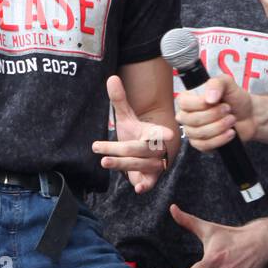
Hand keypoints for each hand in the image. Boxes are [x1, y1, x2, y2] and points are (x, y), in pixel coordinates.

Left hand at [92, 75, 175, 192]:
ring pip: (139, 164)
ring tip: (104, 161)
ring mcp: (155, 165)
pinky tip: (138, 189)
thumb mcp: (127, 118)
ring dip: (121, 164)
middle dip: (118, 149)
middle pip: (139, 149)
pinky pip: (150, 183)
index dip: (164, 134)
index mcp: (155, 133)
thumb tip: (111, 78)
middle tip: (97, 147)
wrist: (146, 155)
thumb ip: (119, 100)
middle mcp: (157, 149)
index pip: (161, 133)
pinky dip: (145, 186)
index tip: (169, 134)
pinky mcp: (150, 179)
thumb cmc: (137, 135)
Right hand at [176, 75, 254, 151]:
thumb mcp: (227, 83)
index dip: (200, 104)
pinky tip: (230, 132)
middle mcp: (187, 115)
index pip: (183, 103)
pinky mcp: (201, 144)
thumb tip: (209, 98)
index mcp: (189, 99)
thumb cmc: (235, 99)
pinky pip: (204, 145)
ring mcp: (193, 131)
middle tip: (228, 110)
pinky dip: (220, 139)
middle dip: (214, 115)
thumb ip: (216, 84)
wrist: (249, 115)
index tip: (216, 101)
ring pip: (199, 133)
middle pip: (191, 119)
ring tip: (231, 119)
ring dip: (220, 126)